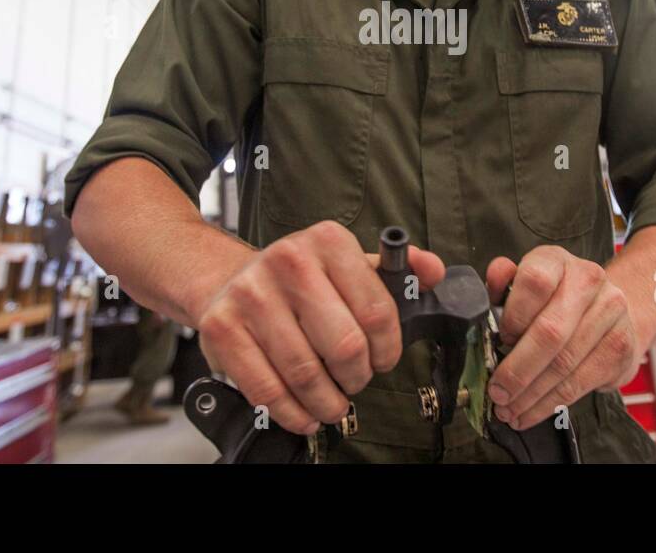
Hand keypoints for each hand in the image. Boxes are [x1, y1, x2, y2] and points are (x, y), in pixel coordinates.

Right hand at [195, 221, 444, 434]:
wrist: (229, 281)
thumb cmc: (301, 281)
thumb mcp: (349, 264)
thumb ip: (396, 270)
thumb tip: (434, 271)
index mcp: (328, 241)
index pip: (377, 310)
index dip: (388, 349)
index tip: (384, 361)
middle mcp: (288, 260)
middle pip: (345, 346)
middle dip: (358, 377)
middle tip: (355, 382)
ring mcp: (251, 294)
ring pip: (306, 373)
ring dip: (328, 402)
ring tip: (333, 403)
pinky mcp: (222, 328)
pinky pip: (266, 389)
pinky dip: (292, 413)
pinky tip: (304, 413)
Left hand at [485, 246, 640, 430]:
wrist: (611, 309)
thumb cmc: (556, 299)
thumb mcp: (525, 284)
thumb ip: (504, 283)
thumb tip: (494, 278)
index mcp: (557, 261)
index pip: (535, 282)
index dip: (513, 315)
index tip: (499, 341)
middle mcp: (589, 281)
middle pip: (550, 331)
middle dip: (518, 370)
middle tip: (497, 392)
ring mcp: (610, 313)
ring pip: (564, 363)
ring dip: (531, 394)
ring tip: (508, 409)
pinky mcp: (621, 347)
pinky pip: (580, 382)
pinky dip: (550, 403)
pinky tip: (530, 412)